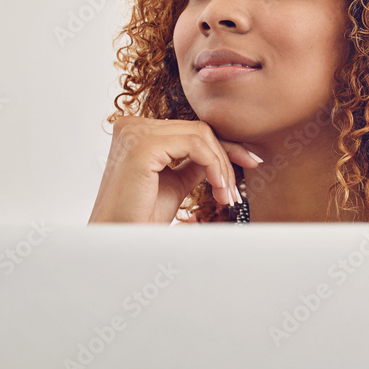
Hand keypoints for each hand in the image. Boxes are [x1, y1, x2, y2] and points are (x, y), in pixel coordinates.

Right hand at [87, 116, 261, 223]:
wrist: (119, 243)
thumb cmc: (140, 219)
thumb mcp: (174, 184)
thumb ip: (192, 164)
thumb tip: (221, 154)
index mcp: (136, 132)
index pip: (189, 130)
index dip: (222, 147)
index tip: (249, 162)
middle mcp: (132, 126)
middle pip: (197, 129)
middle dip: (226, 158)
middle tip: (236, 190)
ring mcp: (136, 132)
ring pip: (200, 135)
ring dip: (221, 166)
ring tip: (227, 195)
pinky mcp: (143, 145)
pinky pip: (195, 145)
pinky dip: (214, 165)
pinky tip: (218, 188)